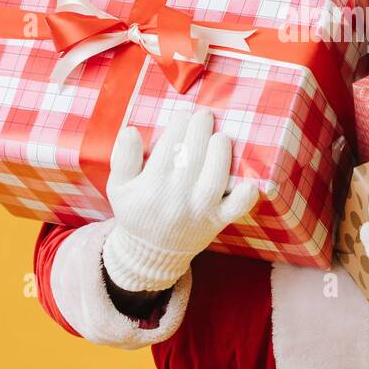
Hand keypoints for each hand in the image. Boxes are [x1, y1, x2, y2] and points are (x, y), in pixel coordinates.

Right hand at [101, 108, 258, 291]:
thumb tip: (130, 131)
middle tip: (204, 115)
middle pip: (191, 159)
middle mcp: (176, 199)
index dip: (178, 126)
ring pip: (214, 180)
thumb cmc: (136, 212)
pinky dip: (244, 198)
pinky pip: (234, 210)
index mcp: (151, 187)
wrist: (151, 253)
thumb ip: (123, 159)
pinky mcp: (216, 221)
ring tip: (221, 137)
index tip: (183, 115)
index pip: (167, 149)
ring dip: (220, 155)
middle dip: (200, 131)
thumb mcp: (118, 187)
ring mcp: (199, 211)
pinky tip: (250, 182)